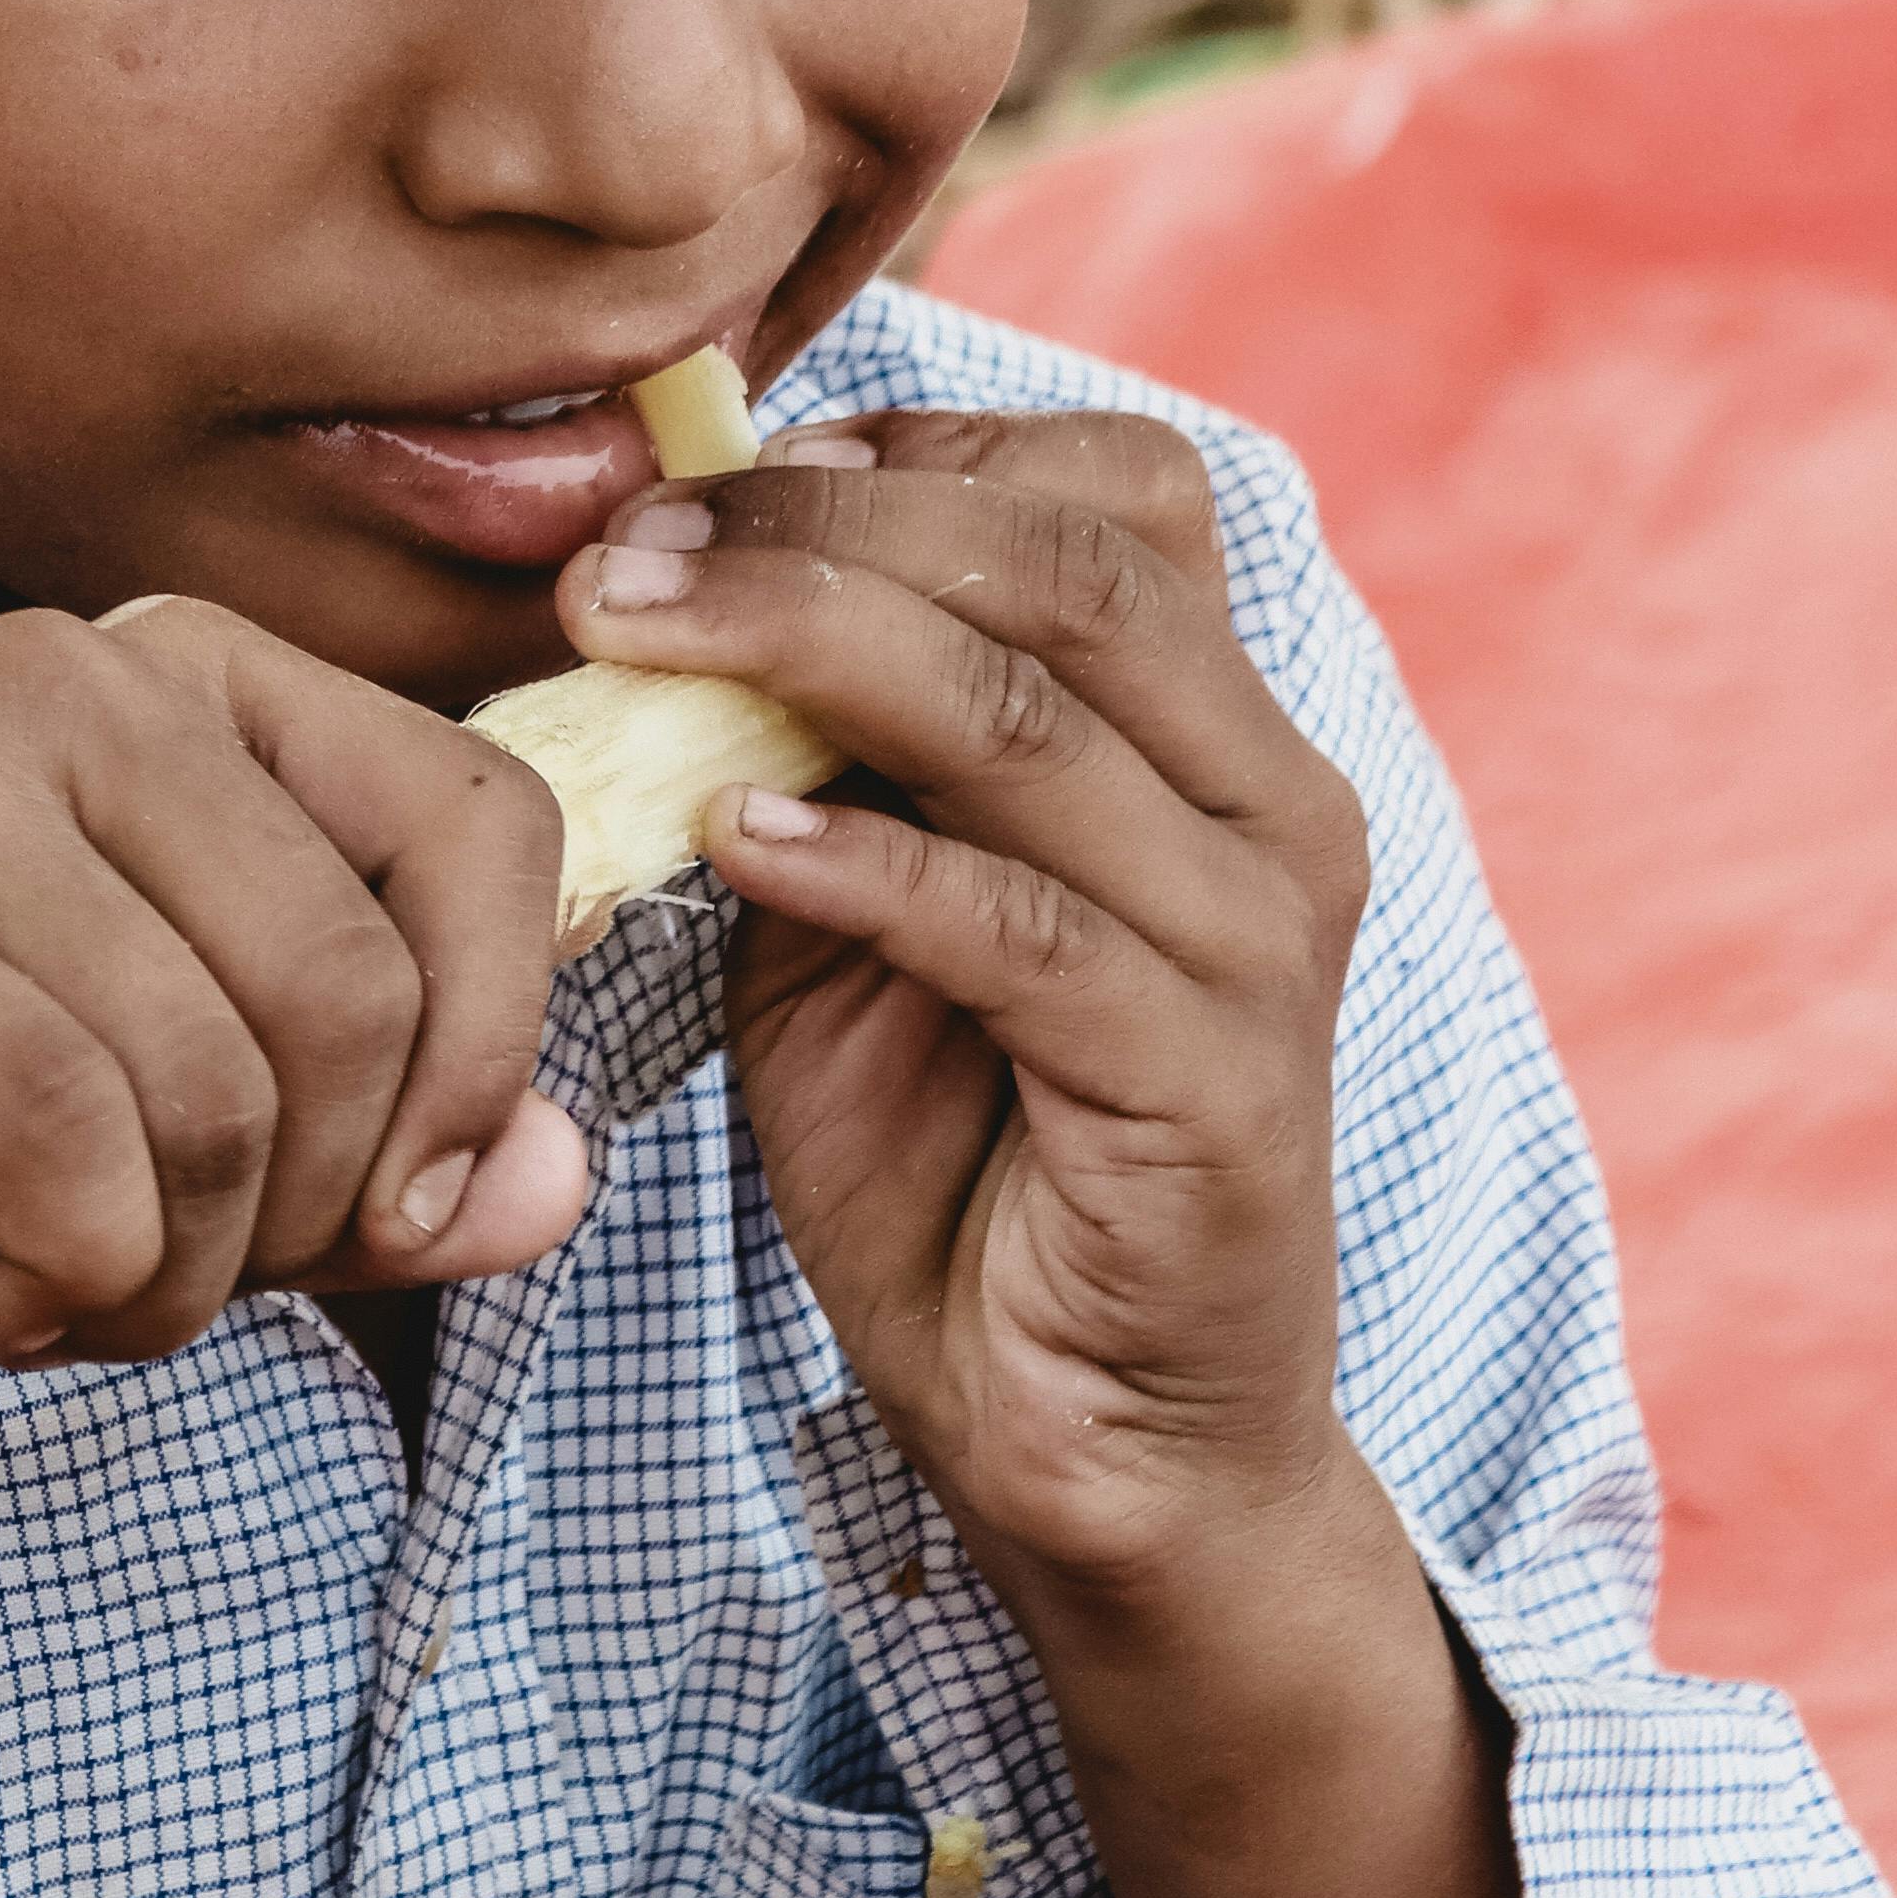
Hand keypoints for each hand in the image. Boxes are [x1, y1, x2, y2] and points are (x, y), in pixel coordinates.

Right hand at [0, 597, 587, 1614]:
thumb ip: (402, 1165)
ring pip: (215, 1070)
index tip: (385, 1211)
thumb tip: (567, 1181)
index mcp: (196, 681)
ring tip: (65, 1281)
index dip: (482, 1067)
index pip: (486, 833)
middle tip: (176, 1272)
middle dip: (302, 1207)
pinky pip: (62, 1120)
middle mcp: (68, 675)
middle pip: (356, 984)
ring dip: (172, 1263)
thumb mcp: (208, 1162)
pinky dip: (62, 1264)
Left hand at [568, 417, 1629, 1897]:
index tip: (707, 481)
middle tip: (623, 558)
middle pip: (1071, 557)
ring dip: (813, 647)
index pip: (1115, 487)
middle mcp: (1273, 804)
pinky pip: (1028, 924)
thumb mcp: (860, 922)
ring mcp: (1256, 941)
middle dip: (824, 527)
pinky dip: (868, 863)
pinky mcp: (1207, 1084)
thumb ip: (814, 763)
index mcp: (1215, 734)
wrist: (1096, 1445)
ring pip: (1045, 709)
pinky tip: (731, 842)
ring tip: (634, 641)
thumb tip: (670, 594)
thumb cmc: (966, 1165)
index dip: (912, 451)